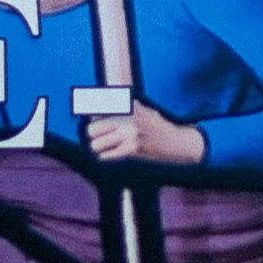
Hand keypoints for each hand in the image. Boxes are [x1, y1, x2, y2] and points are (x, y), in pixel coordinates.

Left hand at [82, 101, 205, 168]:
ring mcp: (130, 133)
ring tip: (101, 148)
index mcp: (129, 106)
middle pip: (92, 127)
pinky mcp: (133, 149)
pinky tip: (107, 155)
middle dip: (92, 134)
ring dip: (97, 147)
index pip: (99, 106)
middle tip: (95, 136)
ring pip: (97, 143)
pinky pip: (107, 155)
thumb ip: (124, 107)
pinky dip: (105, 156)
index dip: (88, 108)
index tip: (84, 109)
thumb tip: (98, 108)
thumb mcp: (143, 111)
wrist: (178, 142)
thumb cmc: (160, 128)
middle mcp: (128, 118)